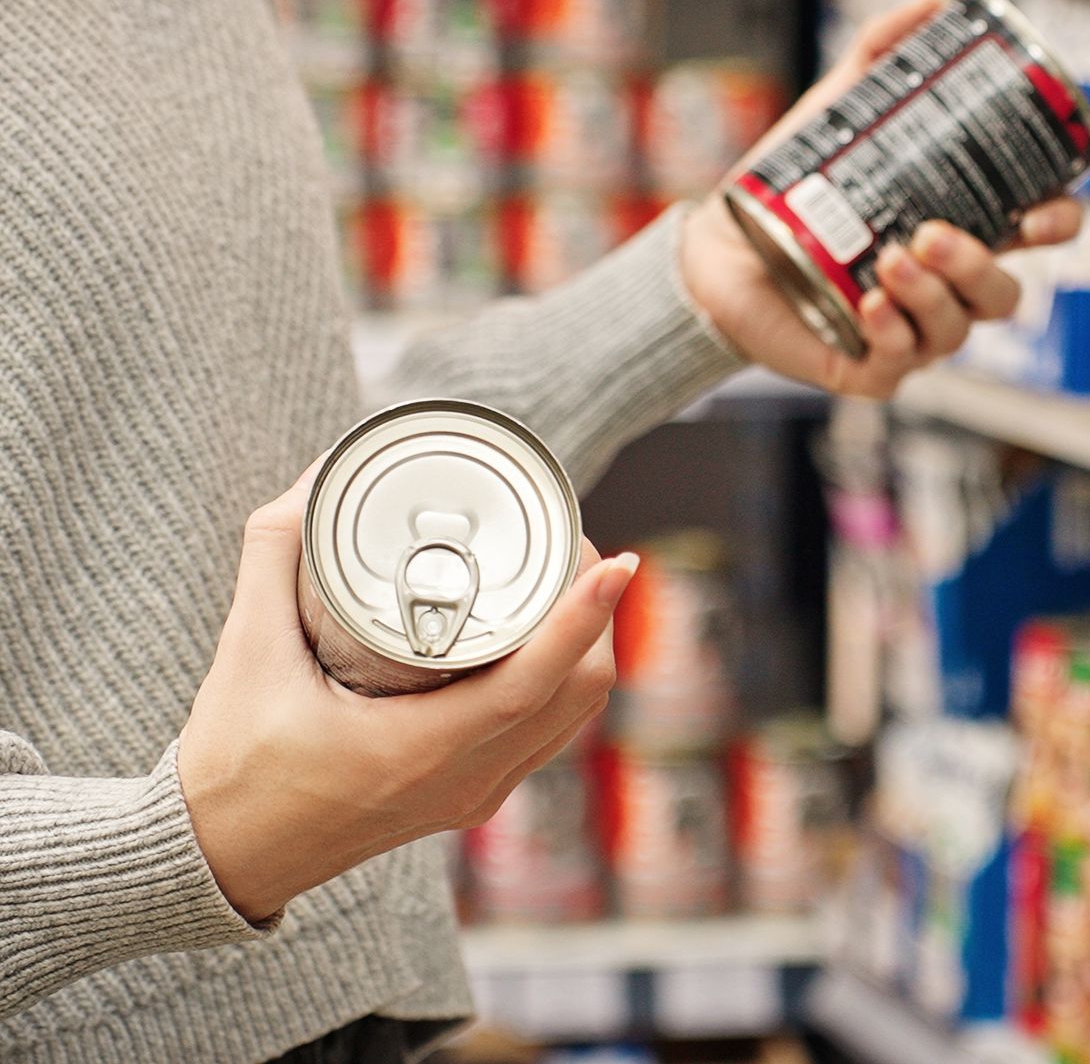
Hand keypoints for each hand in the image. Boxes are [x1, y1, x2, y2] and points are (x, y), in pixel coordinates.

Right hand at [179, 461, 633, 922]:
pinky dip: (561, 673)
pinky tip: (541, 628)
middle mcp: (464, 782)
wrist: (221, 858)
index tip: (618, 562)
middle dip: (593, 611)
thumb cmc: (232, 767)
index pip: (534, 684)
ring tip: (563, 570)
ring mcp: (473, 794)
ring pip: (571, 713)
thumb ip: (274, 557)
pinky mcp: (467, 793)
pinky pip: (547, 729)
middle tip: (568, 538)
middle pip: (577, 692)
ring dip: (584, 641)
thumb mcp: (246, 654)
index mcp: (418, 755)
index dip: (584, 617)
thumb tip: (314, 480)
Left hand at [680, 0, 1081, 397]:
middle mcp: (943, 287)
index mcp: (958, 231)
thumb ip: (881, 55)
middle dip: (979, 266)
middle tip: (931, 231)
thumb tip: (935, 3)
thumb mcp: (837, 114)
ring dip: (932, 295)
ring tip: (888, 260)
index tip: (1041, 213)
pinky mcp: (868, 367)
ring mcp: (910, 332)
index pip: (1034, 236)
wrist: (718, 246)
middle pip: (1003, 295)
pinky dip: (892, 333)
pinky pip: (901, 363)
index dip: (1055, 227)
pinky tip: (867, 304)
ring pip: (958, 330)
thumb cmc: (789, 190)